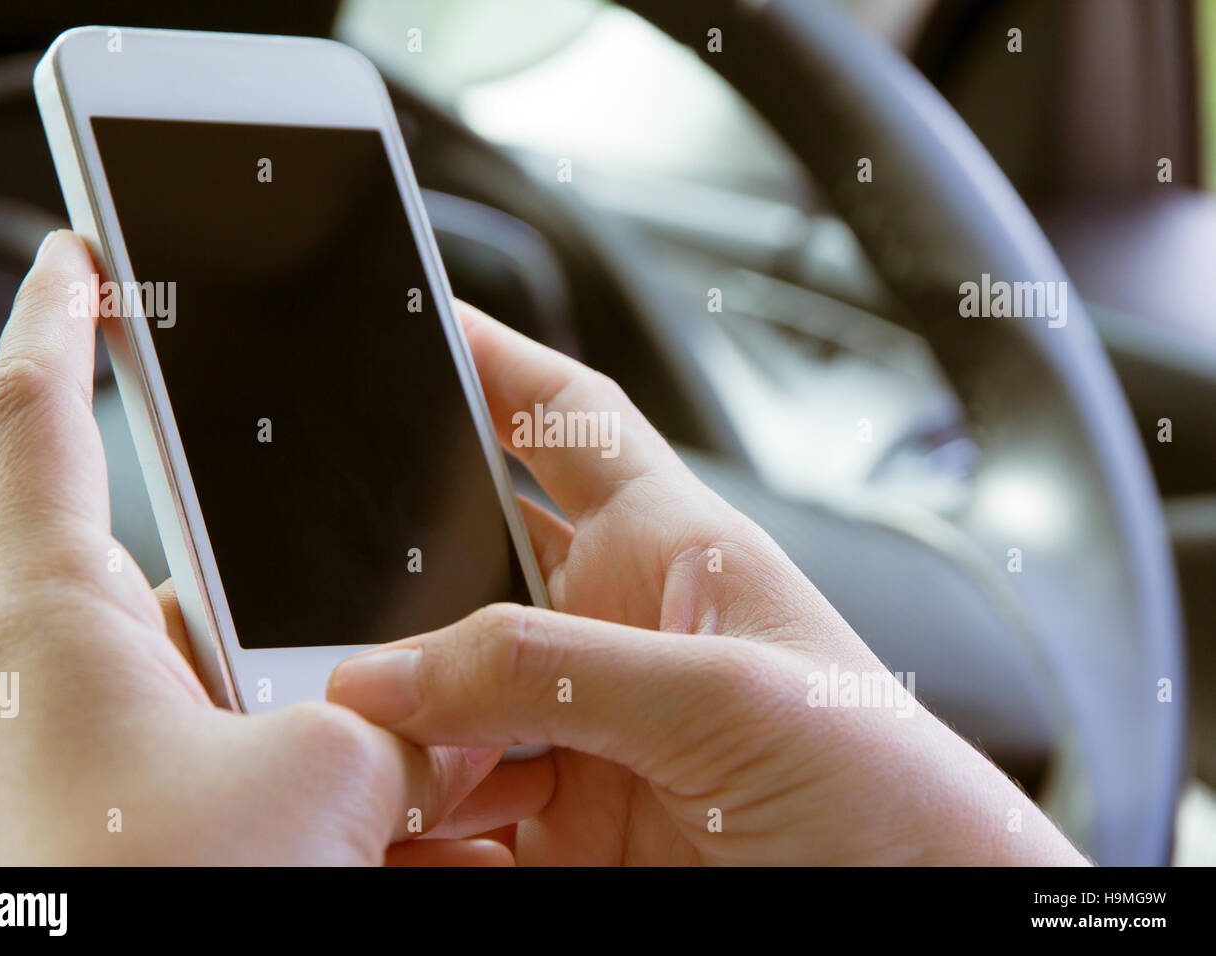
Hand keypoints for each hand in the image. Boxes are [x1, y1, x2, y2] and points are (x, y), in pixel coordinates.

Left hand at [0, 231, 547, 864]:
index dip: (65, 319)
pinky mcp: (156, 836)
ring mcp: (118, 771)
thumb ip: (402, 722)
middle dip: (303, 592)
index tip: (81, 253)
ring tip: (409, 760)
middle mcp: (83, 689)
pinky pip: (252, 775)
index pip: (45, 420)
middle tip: (388, 609)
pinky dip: (323, 789)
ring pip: (248, 696)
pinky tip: (394, 824)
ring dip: (336, 720)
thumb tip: (457, 719)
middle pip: (201, 578)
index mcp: (70, 628)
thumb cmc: (158, 909)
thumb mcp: (326, 785)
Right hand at [328, 303, 1088, 865]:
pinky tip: (379, 824)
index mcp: (674, 550)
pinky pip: (452, 814)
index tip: (410, 313)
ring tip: (351, 738)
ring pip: (443, 704)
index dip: (494, 357)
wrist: (918, 924)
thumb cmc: (891, 792)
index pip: (567, 421)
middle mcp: (616, 633)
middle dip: (390, 575)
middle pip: (470, 571)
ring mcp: (583, 736)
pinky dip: (408, 822)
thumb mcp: (729, 697)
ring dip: (393, 721)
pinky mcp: (566, 832)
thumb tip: (392, 675)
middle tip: (307, 583)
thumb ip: (557, 669)